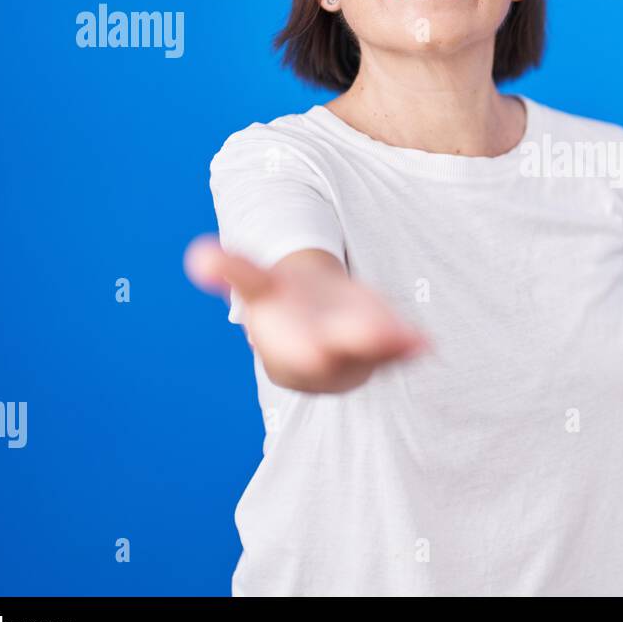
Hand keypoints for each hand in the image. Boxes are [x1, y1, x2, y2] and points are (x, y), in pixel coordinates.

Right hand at [184, 234, 428, 392]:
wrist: (313, 318)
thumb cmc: (283, 299)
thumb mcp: (259, 284)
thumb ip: (234, 271)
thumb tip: (198, 255)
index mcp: (287, 356)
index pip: (296, 360)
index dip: (307, 355)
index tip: (320, 349)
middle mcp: (324, 367)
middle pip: (340, 361)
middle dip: (355, 350)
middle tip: (376, 335)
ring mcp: (355, 362)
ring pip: (372, 358)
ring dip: (389, 349)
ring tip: (410, 339)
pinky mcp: (381, 352)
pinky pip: (395, 355)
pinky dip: (408, 349)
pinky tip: (424, 344)